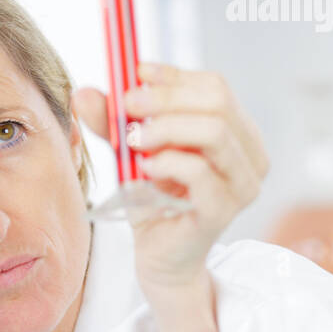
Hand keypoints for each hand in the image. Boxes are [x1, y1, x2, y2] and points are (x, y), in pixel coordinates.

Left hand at [72, 63, 269, 296]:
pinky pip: (198, 172)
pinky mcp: (222, 210)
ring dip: (166, 128)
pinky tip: (144, 170)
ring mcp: (242, 184)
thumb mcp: (132, 153)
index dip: (174, 75)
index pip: (216, 86)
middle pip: (217, 102)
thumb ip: (113, 123)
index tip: (135, 73)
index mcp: (238, 132)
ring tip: (134, 142)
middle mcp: (249, 155)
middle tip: (127, 106)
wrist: (159, 257)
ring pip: (214, 132)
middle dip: (167, 98)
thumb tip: (82, 93)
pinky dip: (167, 163)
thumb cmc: (153, 202)